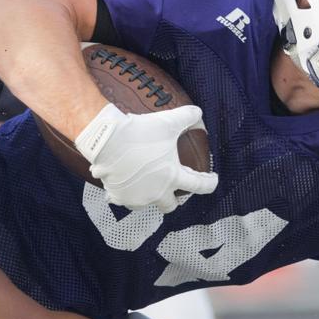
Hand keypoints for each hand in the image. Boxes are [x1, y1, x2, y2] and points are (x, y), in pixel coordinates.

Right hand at [75, 103, 217, 212]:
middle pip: (170, 205)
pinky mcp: (119, 196)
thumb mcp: (168, 121)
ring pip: (147, 203)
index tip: (212, 180)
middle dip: (174, 199)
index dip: (210, 183)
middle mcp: (157, 192)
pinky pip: (124, 200)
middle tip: (173, 187)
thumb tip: (198, 113)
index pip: (200, 185)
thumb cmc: (139, 133)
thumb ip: (188, 117)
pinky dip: (126, 194)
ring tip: (147, 184)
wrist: (107, 140)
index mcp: (173, 177)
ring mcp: (137, 197)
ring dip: (149, 195)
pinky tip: (124, 184)